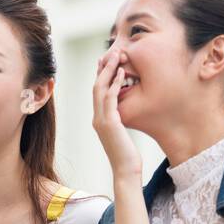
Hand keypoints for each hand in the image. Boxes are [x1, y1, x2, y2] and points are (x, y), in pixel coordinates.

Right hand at [92, 47, 142, 179]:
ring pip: (100, 88)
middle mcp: (96, 118)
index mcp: (99, 120)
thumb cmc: (127, 157)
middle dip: (103, 68)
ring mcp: (100, 120)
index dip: (102, 75)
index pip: (97, 92)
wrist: (125, 171)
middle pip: (96, 86)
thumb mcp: (122, 136)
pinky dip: (115, 83)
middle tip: (112, 52)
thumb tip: (125, 115)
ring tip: (118, 55)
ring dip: (109, 70)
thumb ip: (120, 123)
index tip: (109, 61)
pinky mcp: (109, 123)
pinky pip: (110, 98)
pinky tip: (122, 72)